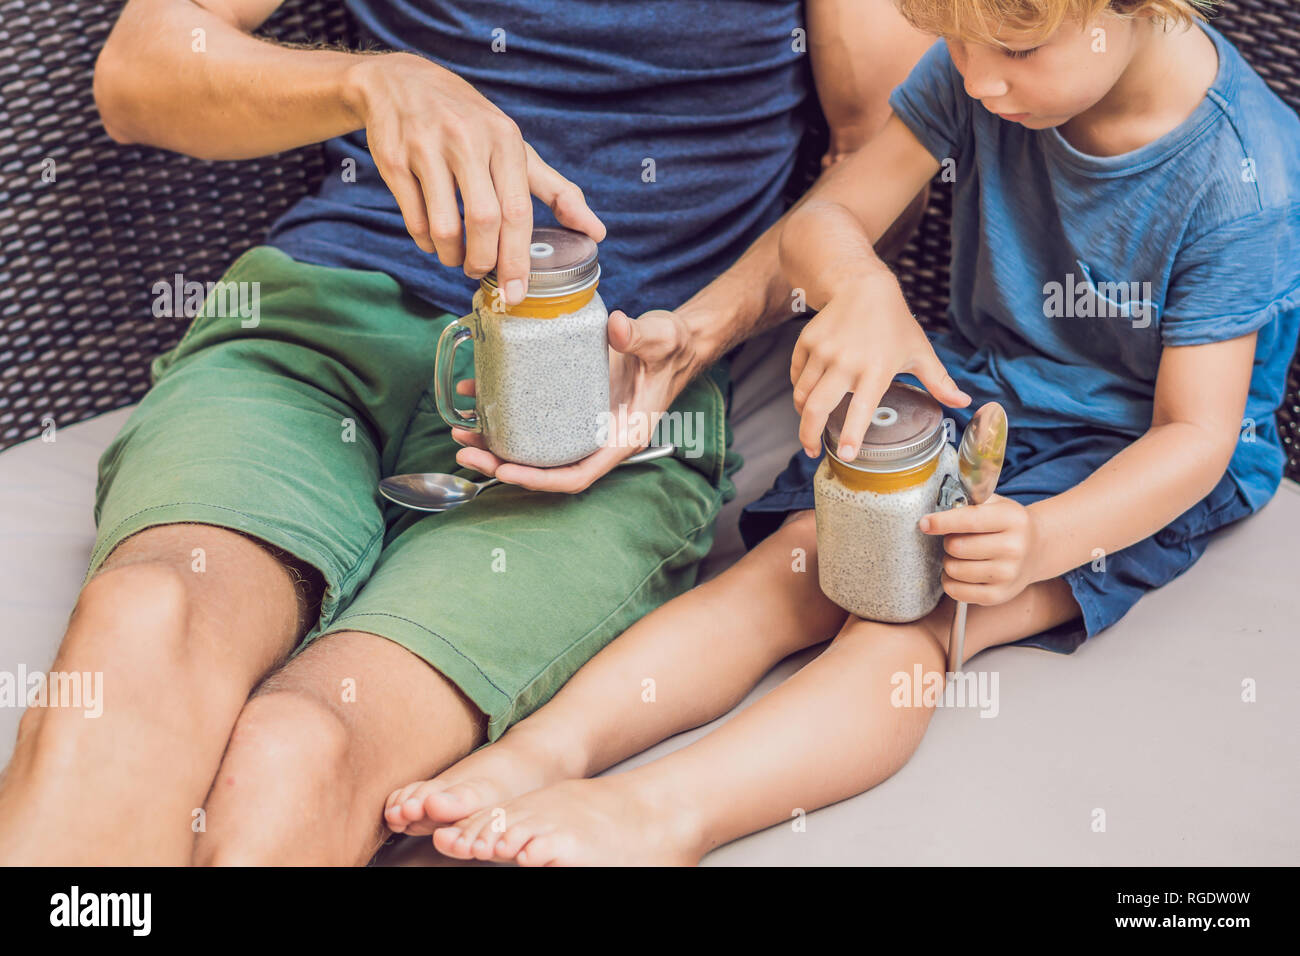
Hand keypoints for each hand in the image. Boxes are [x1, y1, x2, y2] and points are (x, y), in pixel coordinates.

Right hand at [344, 53, 604, 304]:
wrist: (402, 83)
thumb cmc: (470, 124)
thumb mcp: (515, 148)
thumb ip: (557, 191)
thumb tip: (597, 232)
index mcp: (504, 139)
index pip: (517, 211)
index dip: (518, 258)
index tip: (516, 291)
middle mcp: (467, 140)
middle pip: (484, 221)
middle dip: (484, 261)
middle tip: (481, 272)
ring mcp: (427, 148)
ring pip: (444, 227)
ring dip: (452, 257)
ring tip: (458, 258)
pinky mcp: (393, 160)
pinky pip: (413, 219)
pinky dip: (426, 243)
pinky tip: (434, 241)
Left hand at [452, 308, 699, 492]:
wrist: (674, 342)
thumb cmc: (672, 349)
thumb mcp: (661, 340)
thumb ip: (639, 336)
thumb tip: (616, 327)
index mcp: (620, 437)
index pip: (577, 475)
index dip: (539, 479)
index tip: (504, 470)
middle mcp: (597, 437)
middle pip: (545, 467)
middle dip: (501, 463)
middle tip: (464, 449)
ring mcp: (580, 423)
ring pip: (533, 446)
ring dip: (494, 442)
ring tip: (459, 427)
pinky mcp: (569, 404)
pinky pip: (532, 418)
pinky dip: (503, 413)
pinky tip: (476, 396)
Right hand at [790, 271, 969, 458]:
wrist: (862, 286)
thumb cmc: (894, 322)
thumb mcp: (920, 352)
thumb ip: (939, 382)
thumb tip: (964, 402)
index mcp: (876, 369)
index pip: (860, 409)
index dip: (851, 435)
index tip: (846, 455)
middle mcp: (846, 362)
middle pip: (817, 408)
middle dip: (809, 436)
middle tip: (812, 451)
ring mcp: (823, 352)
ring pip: (802, 395)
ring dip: (804, 415)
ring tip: (811, 425)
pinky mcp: (807, 343)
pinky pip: (797, 377)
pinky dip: (800, 391)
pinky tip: (809, 396)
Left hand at [919, 495, 1041, 605]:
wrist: (1037, 550)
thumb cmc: (1007, 524)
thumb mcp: (996, 504)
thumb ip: (969, 502)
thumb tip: (936, 510)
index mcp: (1012, 519)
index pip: (970, 520)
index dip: (942, 522)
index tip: (924, 523)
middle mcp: (1014, 548)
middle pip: (957, 546)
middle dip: (948, 541)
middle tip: (956, 539)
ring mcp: (1008, 574)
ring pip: (954, 569)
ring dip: (948, 561)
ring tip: (961, 555)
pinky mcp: (998, 595)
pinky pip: (956, 591)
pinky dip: (949, 581)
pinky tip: (959, 571)